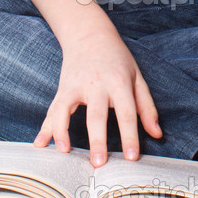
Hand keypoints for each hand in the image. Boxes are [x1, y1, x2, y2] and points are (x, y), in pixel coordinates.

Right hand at [33, 28, 161, 166]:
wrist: (89, 34)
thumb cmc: (117, 58)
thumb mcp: (137, 76)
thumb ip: (146, 106)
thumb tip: (157, 134)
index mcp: (119, 82)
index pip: (126, 111)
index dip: (130, 135)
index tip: (132, 157)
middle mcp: (96, 84)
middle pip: (96, 114)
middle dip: (97, 140)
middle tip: (99, 163)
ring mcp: (76, 86)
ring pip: (66, 110)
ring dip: (63, 131)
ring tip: (65, 152)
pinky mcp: (62, 89)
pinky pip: (52, 109)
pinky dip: (45, 127)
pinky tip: (40, 144)